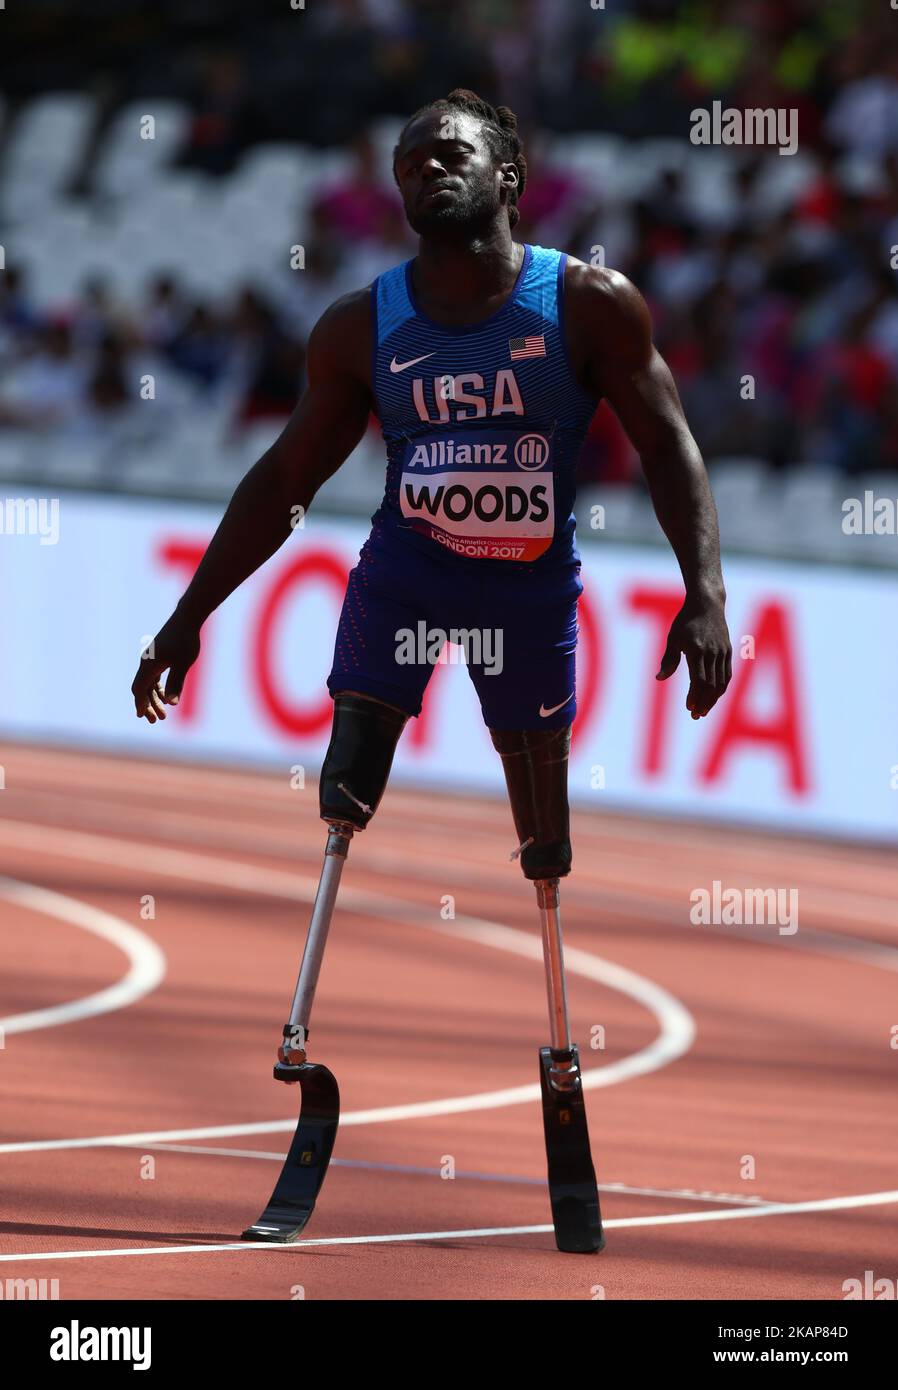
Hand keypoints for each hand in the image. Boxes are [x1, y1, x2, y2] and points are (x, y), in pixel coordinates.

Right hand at [131, 611, 200, 723]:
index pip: (139, 689)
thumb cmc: (186, 641)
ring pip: (148, 683)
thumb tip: (172, 703)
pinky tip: (165, 697)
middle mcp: (146, 662)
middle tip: (156, 721)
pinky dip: (157, 688)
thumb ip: (176, 683)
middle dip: (148, 705)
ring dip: (154, 699)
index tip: (142, 716)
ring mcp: (151, 659)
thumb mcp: (182, 664)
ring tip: (164, 714)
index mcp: (149, 666)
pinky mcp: (158, 656)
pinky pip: (153, 676)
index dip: (141, 704)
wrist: (187, 619)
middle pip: (142, 688)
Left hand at [656, 596, 731, 719]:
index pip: (698, 679)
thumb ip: (668, 660)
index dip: (695, 696)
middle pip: (711, 685)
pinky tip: (713, 697)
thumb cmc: (685, 622)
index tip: (689, 708)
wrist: (707, 604)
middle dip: (704, 702)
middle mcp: (712, 653)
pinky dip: (721, 688)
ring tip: (703, 710)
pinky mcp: (727, 652)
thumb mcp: (673, 638)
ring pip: (721, 682)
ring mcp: (722, 653)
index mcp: (697, 650)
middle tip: (695, 715)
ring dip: (713, 699)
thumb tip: (659, 678)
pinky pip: (727, 675)